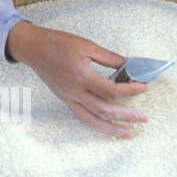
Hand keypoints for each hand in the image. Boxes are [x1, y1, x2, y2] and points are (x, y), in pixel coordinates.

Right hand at [6, 21, 148, 136]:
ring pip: (92, 119)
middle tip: (144, 118)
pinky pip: (82, 115)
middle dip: (127, 116)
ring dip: (111, 128)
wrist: (33, 47)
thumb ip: (110, 58)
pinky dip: (96, 122)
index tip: (143, 87)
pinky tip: (107, 124)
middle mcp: (75, 91)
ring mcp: (68, 97)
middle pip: (105, 110)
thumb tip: (130, 64)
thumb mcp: (87, 46)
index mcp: (82, 76)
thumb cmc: (57, 43)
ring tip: (128, 133)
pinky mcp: (65, 99)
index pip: (112, 91)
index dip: (130, 91)